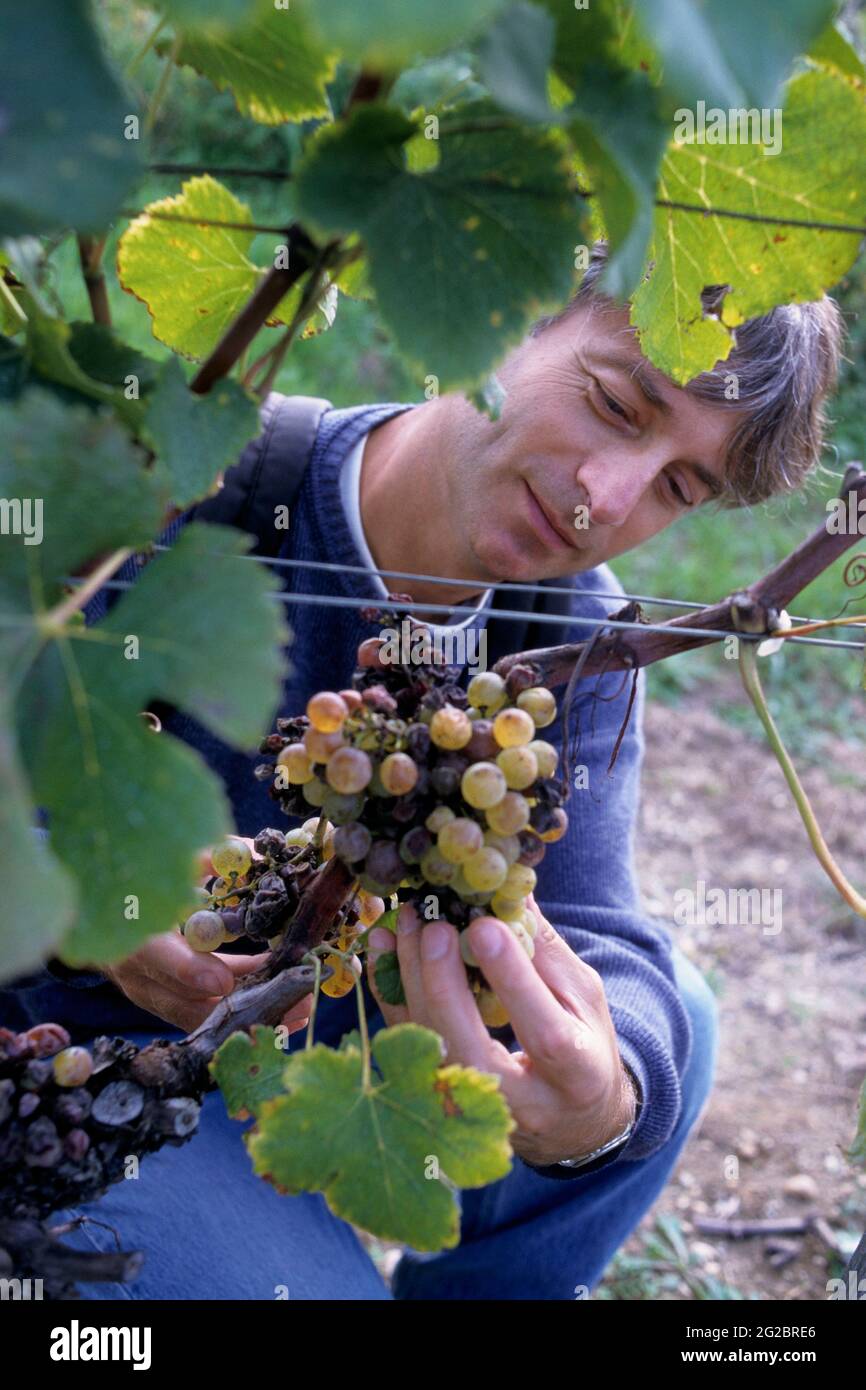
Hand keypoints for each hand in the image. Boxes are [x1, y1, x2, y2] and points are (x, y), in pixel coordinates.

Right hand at [98, 837, 311, 1035]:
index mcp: (131, 927)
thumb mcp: (172, 859)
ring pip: (199, 1016)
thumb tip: (257, 855)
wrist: (107, 908)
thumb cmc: (144, 877)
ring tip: (299, 1012)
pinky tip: (283, 1014)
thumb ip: (212, 857)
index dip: (186, 971)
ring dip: (250, 1016)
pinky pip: (204, 1018)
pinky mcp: (167, 1005)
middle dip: (239, 1006)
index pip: (154, 955)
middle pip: (183, 1001)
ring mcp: (151, 993)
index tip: (223, 981)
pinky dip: (242, 1016)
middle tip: (288, 1002)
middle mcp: (137, 970)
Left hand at [366, 896, 636, 1167]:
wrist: (570, 1117)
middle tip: (435, 928)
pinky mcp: (439, 1097)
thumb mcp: (583, 998)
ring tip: (408, 923)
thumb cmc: (582, 1043)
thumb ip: (546, 952)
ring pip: (430, 1048)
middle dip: (446, 985)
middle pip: (472, 1049)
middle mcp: (524, 1102)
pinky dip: (389, 992)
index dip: (512, 981)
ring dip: (411, 980)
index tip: (485, 927)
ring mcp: (475, 1107)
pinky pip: (404, 1043)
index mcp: (577, 1074)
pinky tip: (383, 947)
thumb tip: (510, 891)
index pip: (544, 1033)